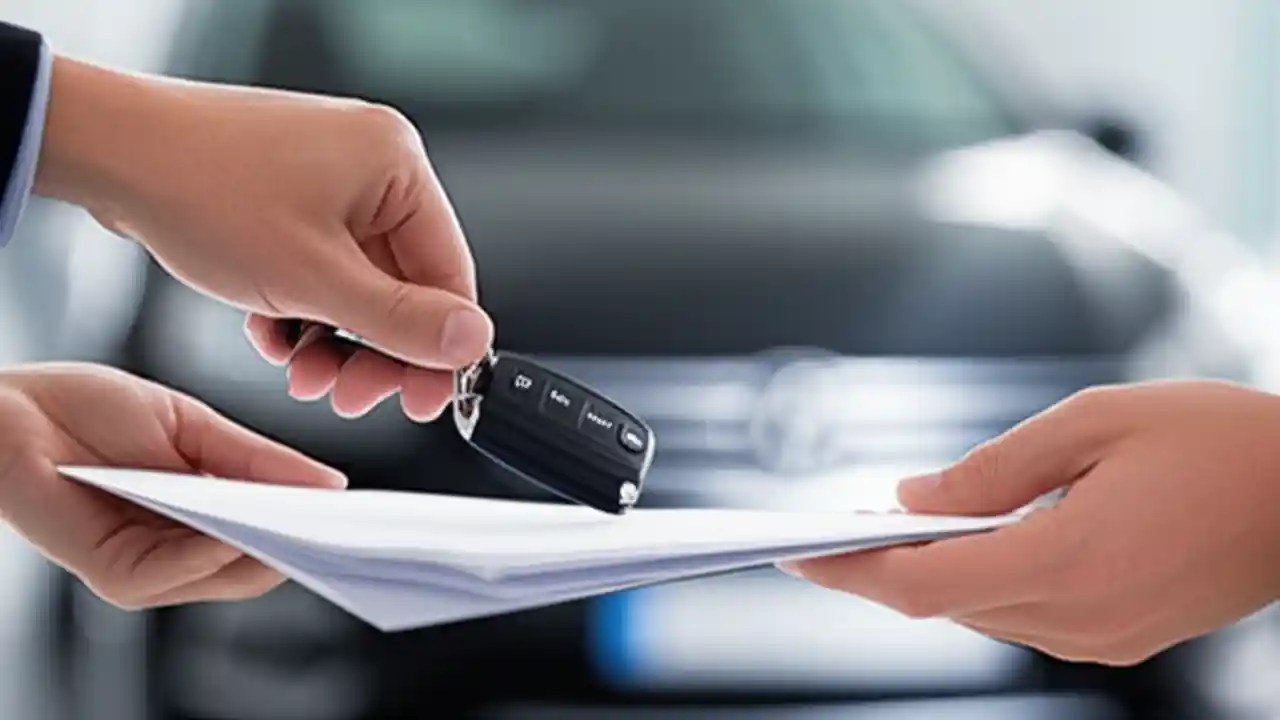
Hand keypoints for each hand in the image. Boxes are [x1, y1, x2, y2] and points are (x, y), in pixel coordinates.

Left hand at [0, 364, 344, 609]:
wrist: (10, 409)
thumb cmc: (89, 412)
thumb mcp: (195, 427)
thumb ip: (258, 460)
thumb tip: (329, 484)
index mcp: (206, 514)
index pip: (276, 534)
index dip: (319, 528)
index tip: (367, 516)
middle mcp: (182, 550)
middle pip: (262, 564)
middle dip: (305, 545)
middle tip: (353, 528)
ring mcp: (151, 569)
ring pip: (227, 575)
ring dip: (268, 550)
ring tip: (310, 525)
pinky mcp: (115, 575)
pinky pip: (176, 572)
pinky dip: (209, 553)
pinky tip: (237, 528)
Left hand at [35, 57, 492, 420]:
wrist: (108, 154)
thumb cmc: (200, 188)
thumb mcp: (313, 279)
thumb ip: (400, 320)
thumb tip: (470, 342)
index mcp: (395, 165)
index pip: (448, 273)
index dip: (436, 347)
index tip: (420, 399)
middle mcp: (370, 164)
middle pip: (403, 283)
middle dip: (373, 349)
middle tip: (349, 395)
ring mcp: (328, 177)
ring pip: (357, 283)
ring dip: (334, 338)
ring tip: (303, 372)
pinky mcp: (290, 194)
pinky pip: (321, 267)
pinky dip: (302, 309)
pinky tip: (273, 333)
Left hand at [782, 381, 1279, 665]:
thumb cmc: (1214, 439)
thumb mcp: (1093, 423)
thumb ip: (990, 469)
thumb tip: (910, 500)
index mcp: (1071, 561)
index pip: (924, 585)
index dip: (849, 571)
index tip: (792, 555)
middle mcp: (1082, 618)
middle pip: (944, 604)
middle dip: (879, 569)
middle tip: (826, 531)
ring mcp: (1104, 638)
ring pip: (981, 613)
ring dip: (928, 574)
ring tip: (883, 530)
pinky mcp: (1120, 637)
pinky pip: (1024, 616)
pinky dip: (980, 582)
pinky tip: (963, 545)